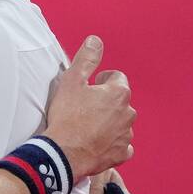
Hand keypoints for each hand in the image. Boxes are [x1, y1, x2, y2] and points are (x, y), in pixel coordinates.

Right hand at [42, 35, 135, 177]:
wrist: (63, 152)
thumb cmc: (66, 116)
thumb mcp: (72, 81)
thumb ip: (86, 59)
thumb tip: (96, 40)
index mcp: (118, 93)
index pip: (116, 78)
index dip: (100, 81)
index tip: (88, 89)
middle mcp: (128, 112)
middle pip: (120, 101)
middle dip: (105, 102)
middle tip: (84, 109)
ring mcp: (126, 134)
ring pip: (121, 123)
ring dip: (109, 122)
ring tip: (87, 127)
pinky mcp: (122, 153)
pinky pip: (122, 145)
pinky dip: (112, 143)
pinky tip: (97, 144)